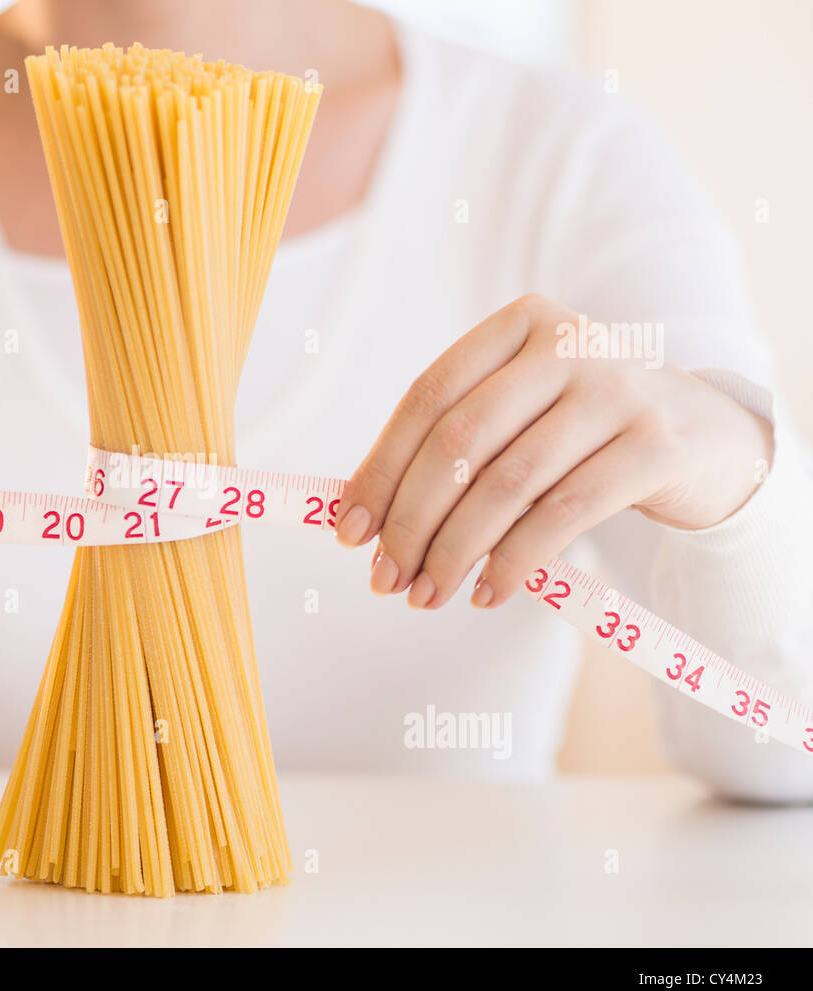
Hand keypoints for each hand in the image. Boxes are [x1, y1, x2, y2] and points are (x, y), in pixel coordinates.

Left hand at [334, 293, 773, 609]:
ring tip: (427, 594)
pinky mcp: (653, 446)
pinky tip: (488, 593)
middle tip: (383, 577)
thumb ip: (458, 445)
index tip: (348, 530)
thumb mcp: (525, 414)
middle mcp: (568, 344)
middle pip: (460, 440)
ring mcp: (616, 391)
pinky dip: (514, 562)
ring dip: (455, 551)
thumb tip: (363, 514)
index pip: (428, 397)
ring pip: (507, 482)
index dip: (381, 468)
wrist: (711, 439)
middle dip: (411, 519)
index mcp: (519, 326)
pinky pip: (562, 514)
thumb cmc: (586, 433)